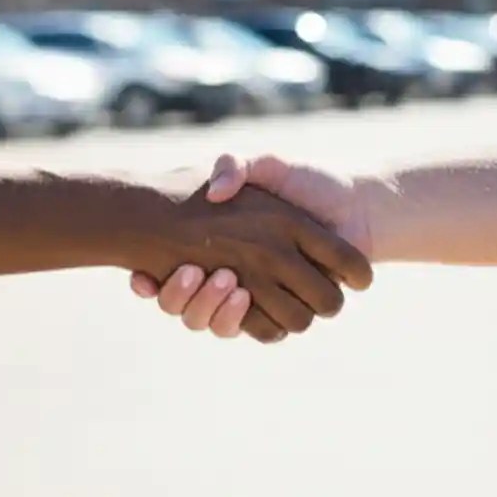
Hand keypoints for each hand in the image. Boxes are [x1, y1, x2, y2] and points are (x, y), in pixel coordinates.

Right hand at [131, 155, 372, 338]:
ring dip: (208, 307)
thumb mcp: (268, 167)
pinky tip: (241, 294)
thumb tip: (213, 191)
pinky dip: (238, 318)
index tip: (138, 276)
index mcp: (218, 247)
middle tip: (188, 272)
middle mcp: (230, 276)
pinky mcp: (280, 313)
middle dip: (176, 296)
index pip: (165, 273)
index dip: (147, 280)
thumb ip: (236, 166)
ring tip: (223, 279)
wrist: (359, 208)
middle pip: (180, 305)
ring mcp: (254, 297)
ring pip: (208, 322)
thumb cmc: (312, 184)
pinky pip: (251, 330)